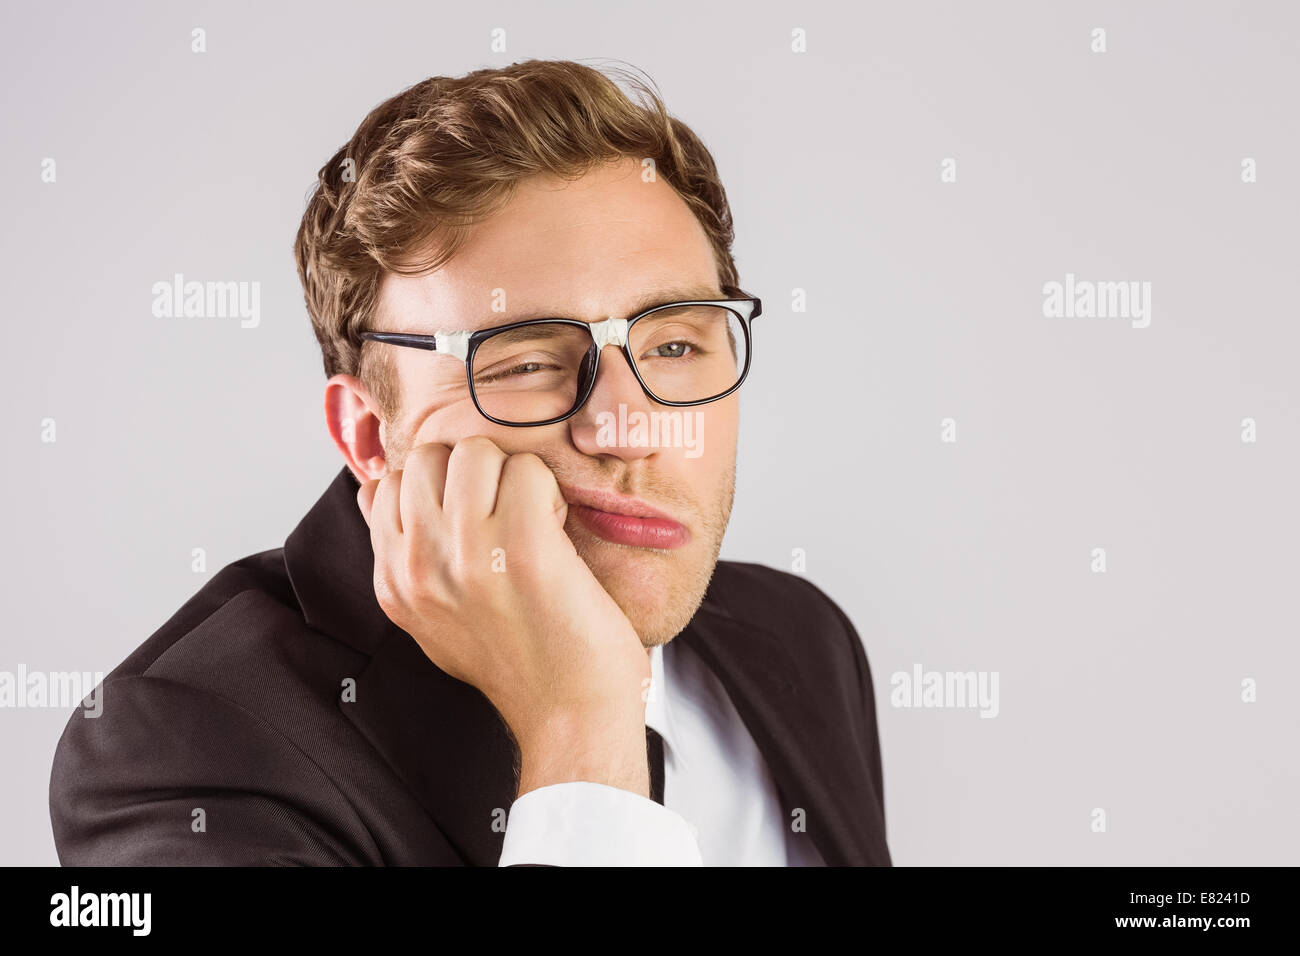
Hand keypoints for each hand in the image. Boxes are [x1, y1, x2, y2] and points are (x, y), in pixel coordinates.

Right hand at [356, 437, 652, 796]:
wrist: (570, 717)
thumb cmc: (520, 667)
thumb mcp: (434, 619)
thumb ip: (405, 559)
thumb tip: (374, 492)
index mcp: (395, 583)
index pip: (383, 486)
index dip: (436, 486)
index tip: (473, 517)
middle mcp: (419, 566)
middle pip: (425, 457)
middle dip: (473, 469)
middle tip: (507, 512)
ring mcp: (466, 553)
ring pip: (474, 452)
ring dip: (512, 474)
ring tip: (533, 518)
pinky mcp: (521, 546)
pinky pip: (527, 470)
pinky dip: (549, 489)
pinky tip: (557, 530)